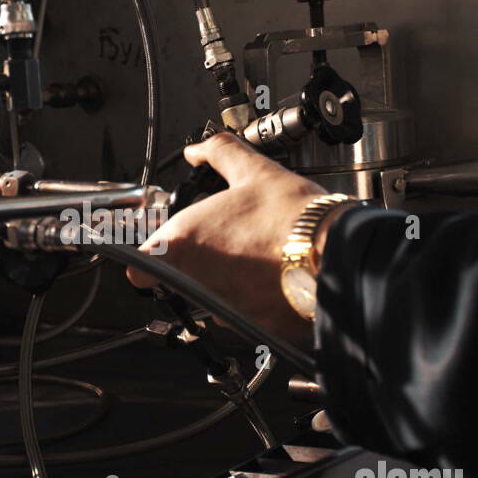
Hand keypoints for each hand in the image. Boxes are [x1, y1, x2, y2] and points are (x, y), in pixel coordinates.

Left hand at [127, 133, 326, 340]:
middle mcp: (194, 283)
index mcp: (183, 244)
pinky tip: (271, 278)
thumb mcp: (254, 172)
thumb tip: (201, 149)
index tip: (167, 248)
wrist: (338, 259)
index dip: (149, 259)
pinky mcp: (248, 328)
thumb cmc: (295, 219)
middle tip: (224, 248)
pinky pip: (241, 317)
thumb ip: (220, 154)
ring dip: (225, 285)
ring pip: (210, 301)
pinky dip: (251, 302)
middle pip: (178, 283)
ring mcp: (221, 310)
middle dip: (195, 268)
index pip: (139, 268)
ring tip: (255, 259)